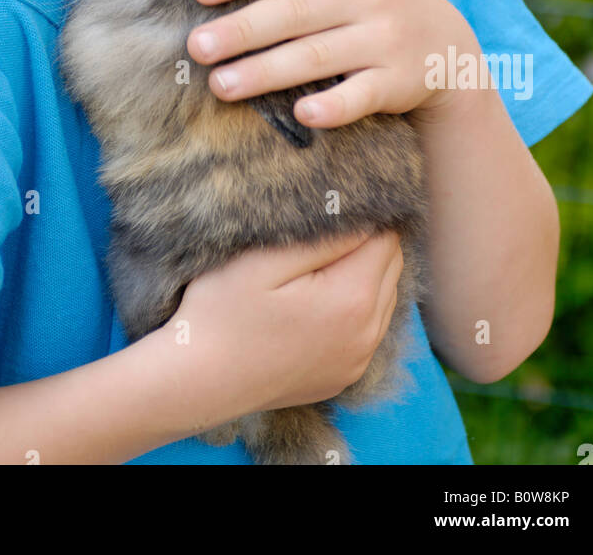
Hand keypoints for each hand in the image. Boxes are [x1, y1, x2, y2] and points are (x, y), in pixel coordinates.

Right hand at [165, 230, 403, 420]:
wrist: (199, 382)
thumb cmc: (223, 313)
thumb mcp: (265, 260)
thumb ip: (324, 236)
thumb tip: (366, 217)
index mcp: (352, 300)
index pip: (387, 238)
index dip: (365, 216)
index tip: (332, 209)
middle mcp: (367, 334)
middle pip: (392, 266)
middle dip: (369, 242)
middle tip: (325, 231)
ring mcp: (358, 360)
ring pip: (386, 295)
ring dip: (365, 273)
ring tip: (321, 263)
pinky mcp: (345, 374)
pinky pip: (371, 327)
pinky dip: (358, 305)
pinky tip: (320, 298)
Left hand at [186, 0, 482, 127]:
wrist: (445, 44)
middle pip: (295, 12)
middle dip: (242, 29)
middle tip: (194, 46)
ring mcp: (384, 39)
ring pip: (319, 56)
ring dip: (267, 72)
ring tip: (220, 86)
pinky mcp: (398, 82)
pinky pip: (362, 95)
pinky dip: (334, 106)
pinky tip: (303, 116)